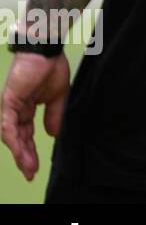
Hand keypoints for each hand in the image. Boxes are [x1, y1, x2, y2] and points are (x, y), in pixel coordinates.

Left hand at [1, 52, 69, 180]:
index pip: (26, 134)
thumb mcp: (58, 96)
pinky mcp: (8, 101)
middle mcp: (15, 110)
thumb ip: (54, 115)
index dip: (30, 151)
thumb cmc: (51, 67)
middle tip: (31, 174)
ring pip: (11, 136)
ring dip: (20, 153)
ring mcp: (10, 106)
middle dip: (25, 157)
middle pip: (18, 139)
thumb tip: (53, 135)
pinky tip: (20, 151)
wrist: (46, 49)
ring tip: (28, 167)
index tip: (36, 167)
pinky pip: (8, 125)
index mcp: (26, 108)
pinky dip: (14, 139)